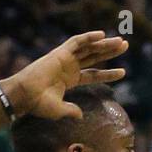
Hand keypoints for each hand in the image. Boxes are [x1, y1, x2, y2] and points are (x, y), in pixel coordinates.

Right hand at [1, 31, 127, 119]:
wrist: (26, 95)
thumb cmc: (39, 104)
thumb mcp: (60, 110)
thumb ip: (72, 111)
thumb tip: (80, 116)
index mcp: (71, 79)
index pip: (94, 74)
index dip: (109, 73)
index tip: (123, 72)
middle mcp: (70, 66)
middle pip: (95, 57)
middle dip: (110, 51)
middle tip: (126, 46)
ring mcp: (65, 58)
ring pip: (89, 48)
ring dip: (104, 44)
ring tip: (120, 42)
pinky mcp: (60, 52)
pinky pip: (76, 42)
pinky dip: (88, 37)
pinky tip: (102, 35)